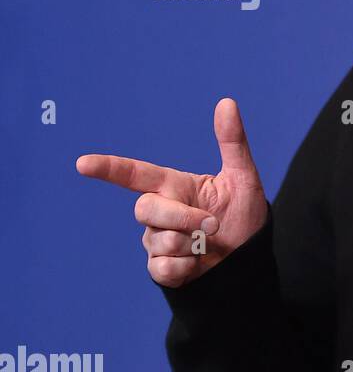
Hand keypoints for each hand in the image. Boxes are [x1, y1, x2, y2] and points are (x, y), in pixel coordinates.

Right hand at [76, 98, 268, 287]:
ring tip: (209, 245)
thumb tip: (227, 102)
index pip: (134, 174)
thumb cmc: (245, 216)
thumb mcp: (243, 178)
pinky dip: (186, 267)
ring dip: (190, 244)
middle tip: (214, 225)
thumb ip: (232, 142)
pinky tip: (199, 264)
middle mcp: (160, 213)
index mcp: (174, 187)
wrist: (251, 259)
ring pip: (158, 241)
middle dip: (181, 217)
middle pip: (145, 209)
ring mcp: (158, 241)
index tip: (83, 164)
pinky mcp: (162, 269)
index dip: (109, 168)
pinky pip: (162, 268)